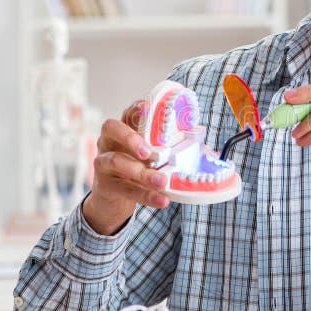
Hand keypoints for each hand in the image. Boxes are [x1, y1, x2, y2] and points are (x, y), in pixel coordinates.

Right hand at [82, 100, 169, 234]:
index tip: (149, 109)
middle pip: (112, 129)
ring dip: (141, 172)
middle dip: (130, 138)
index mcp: (124, 131)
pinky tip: (162, 199)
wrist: (112, 201)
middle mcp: (109, 142)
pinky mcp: (105, 185)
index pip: (127, 114)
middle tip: (148, 152)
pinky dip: (146, 195)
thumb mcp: (152, 159)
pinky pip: (125, 189)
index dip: (136, 109)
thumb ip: (174, 151)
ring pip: (116, 161)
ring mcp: (103, 163)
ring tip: (162, 181)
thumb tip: (208, 151)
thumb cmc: (136, 172)